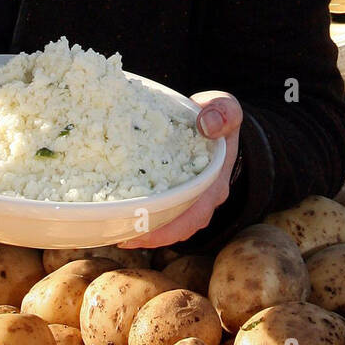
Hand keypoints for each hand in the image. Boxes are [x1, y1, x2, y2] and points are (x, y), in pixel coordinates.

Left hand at [119, 90, 242, 249]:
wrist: (219, 120)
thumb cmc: (218, 115)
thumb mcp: (225, 107)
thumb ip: (222, 111)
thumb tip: (207, 125)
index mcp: (216, 180)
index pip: (196, 212)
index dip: (170, 226)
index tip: (143, 229)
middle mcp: (207, 197)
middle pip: (181, 226)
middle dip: (152, 236)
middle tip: (121, 238)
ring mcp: (196, 199)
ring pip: (174, 226)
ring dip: (149, 233)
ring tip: (119, 233)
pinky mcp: (183, 195)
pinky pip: (169, 215)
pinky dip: (149, 221)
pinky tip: (126, 220)